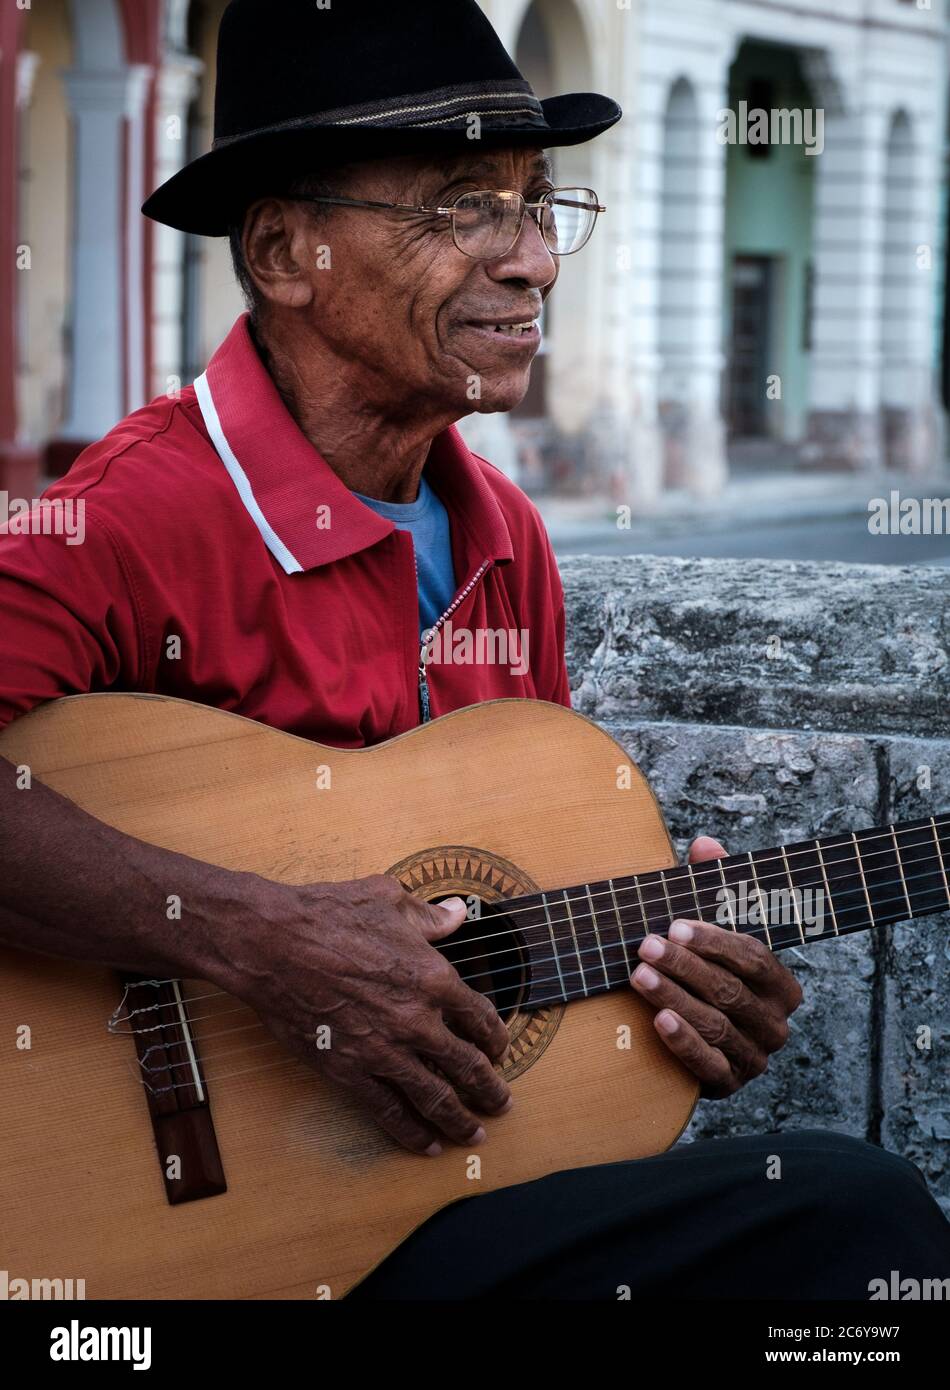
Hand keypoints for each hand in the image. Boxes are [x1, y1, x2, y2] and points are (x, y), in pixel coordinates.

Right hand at [224, 874, 510, 1153]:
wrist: (272, 943)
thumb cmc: (328, 914)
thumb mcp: (388, 899)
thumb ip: (429, 916)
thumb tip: (457, 913)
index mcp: (433, 978)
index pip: (480, 1017)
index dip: (496, 1038)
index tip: (499, 1049)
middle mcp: (417, 1021)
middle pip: (467, 1066)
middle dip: (489, 1089)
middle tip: (501, 1102)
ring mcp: (384, 1051)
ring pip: (435, 1097)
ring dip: (461, 1119)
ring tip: (476, 1133)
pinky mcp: (349, 1071)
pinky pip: (388, 1111)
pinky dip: (412, 1132)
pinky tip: (428, 1144)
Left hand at [629, 835, 802, 1097]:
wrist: (690, 1040)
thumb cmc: (702, 970)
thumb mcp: (709, 929)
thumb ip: (712, 886)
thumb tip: (706, 844)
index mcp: (782, 985)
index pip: (754, 959)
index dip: (715, 941)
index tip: (674, 924)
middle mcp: (775, 1024)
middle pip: (732, 991)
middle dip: (686, 966)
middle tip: (645, 946)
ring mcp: (755, 1059)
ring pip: (717, 1026)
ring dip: (676, 998)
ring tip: (640, 976)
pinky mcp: (728, 1085)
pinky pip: (710, 1066)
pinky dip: (684, 1043)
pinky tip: (658, 1021)